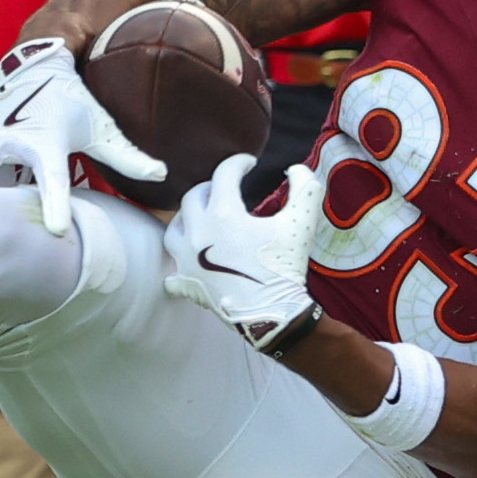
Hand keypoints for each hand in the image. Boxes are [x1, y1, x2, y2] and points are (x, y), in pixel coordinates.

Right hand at [0, 39, 162, 236]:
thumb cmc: (66, 101)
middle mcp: (6, 143)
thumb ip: (128, 155)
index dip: (54, 203)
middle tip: (18, 219)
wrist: (29, 66)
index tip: (57, 229)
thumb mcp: (99, 125)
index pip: (50, 177)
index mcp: (44, 141)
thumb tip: (162, 176)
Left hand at [163, 156, 320, 345]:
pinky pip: (172, 270)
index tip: (248, 164)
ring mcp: (186, 259)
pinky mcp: (185, 282)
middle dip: (210, 188)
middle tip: (226, 189)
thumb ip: (305, 189)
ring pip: (174, 228)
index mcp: (223, 214)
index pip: (223, 174)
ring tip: (203, 218)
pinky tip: (190, 261)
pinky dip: (179, 262)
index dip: (238, 163)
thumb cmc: (284, 266)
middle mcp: (197, 233)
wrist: (272, 314)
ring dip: (188, 218)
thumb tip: (295, 169)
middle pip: (192, 197)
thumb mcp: (301, 223)